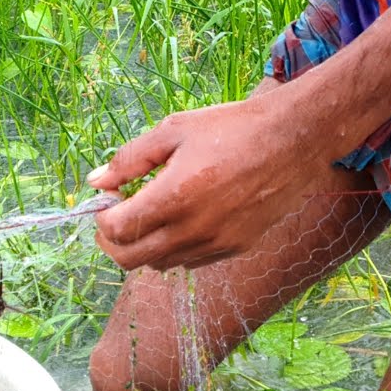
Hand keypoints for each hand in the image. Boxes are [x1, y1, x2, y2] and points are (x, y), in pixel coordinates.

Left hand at [87, 95, 323, 270]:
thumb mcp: (174, 130)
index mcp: (173, 197)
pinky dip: (173, 248)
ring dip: (143, 245)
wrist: (295, 138)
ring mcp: (215, 243)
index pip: (116, 231)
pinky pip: (189, 261)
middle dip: (112, 241)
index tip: (107, 201)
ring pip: (158, 264)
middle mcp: (193, 229)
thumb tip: (95, 182)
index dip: (101, 219)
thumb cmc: (232, 127)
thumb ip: (129, 159)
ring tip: (152, 213)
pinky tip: (181, 219)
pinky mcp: (234, 248)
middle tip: (116, 217)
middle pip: (129, 259)